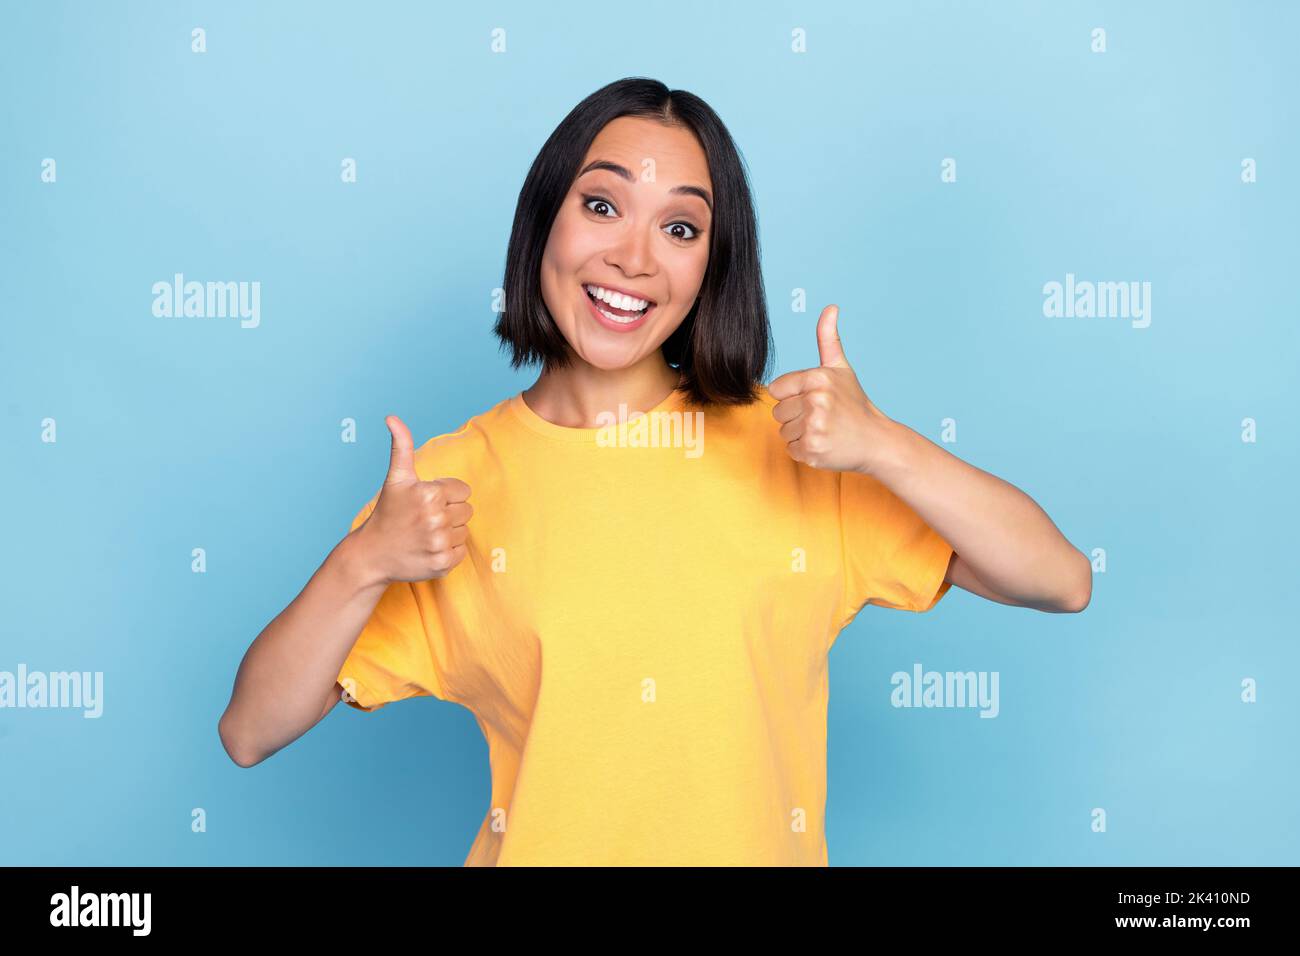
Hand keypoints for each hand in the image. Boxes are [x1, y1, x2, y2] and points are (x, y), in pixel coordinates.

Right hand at [355, 415, 472, 584]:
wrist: (372, 554)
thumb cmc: (388, 512)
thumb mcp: (396, 478)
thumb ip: (401, 446)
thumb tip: (392, 417)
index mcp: (430, 493)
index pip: (463, 491)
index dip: (446, 494)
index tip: (426, 502)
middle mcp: (436, 518)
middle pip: (467, 510)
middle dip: (449, 512)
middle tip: (425, 519)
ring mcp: (439, 543)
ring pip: (464, 531)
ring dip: (449, 532)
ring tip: (425, 533)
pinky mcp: (442, 564)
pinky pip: (461, 552)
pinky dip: (448, 551)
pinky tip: (429, 548)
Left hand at [768, 304, 893, 473]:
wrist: (876, 440)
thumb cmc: (855, 404)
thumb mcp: (841, 369)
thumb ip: (828, 339)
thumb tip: (831, 307)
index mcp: (818, 378)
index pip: (776, 389)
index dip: (792, 396)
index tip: (813, 400)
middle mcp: (815, 400)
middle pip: (778, 412)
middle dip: (796, 417)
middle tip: (822, 418)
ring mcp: (814, 426)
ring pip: (783, 432)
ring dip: (800, 434)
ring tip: (824, 430)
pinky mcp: (812, 449)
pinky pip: (790, 450)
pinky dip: (804, 451)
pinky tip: (824, 444)